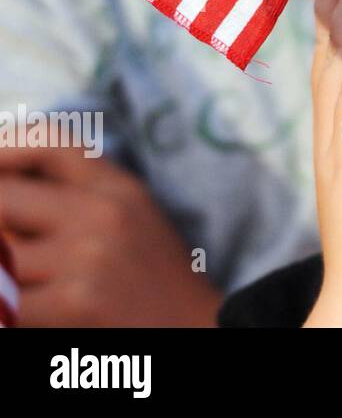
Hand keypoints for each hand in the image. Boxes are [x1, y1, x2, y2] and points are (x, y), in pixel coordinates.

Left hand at [0, 146, 221, 325]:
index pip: (49, 141)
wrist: (194, 329)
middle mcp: (103, 212)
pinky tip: (17, 312)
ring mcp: (88, 255)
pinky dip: (3, 307)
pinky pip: (4, 301)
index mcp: (118, 188)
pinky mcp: (75, 301)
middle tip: (5, 245)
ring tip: (12, 283)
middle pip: (2, 195)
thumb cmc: (154, 282)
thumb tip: (6, 191)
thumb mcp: (132, 218)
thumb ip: (80, 196)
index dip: (3, 148)